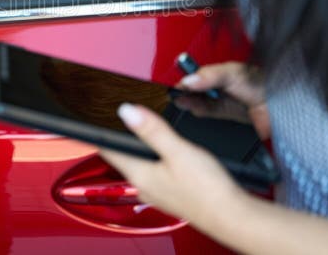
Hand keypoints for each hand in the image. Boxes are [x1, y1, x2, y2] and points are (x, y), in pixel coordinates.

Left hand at [100, 103, 247, 228]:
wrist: (231, 216)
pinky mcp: (171, 193)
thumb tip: (126, 111)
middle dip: (122, 135)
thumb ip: (152, 130)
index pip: (108, 149)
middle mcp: (143, 186)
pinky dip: (155, 157)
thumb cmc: (207, 189)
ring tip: (143, 127)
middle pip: (123, 155)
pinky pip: (155, 171)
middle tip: (122, 114)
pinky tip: (167, 151)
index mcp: (139, 175)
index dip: (100, 131)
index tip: (96, 115)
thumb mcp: (178, 151)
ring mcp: (157, 192)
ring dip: (140, 146)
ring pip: (140, 163)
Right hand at [178, 62, 269, 138]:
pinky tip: (192, 107)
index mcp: (220, 71)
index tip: (176, 84)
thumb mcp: (232, 73)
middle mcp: (220, 85)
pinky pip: (207, 112)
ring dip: (189, 101)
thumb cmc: (262, 82)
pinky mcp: (225, 114)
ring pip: (199, 101)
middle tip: (176, 94)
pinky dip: (198, 110)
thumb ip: (209, 76)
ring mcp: (222, 99)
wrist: (280, 105)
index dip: (185, 78)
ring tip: (181, 100)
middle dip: (185, 91)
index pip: (196, 74)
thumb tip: (189, 80)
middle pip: (196, 88)